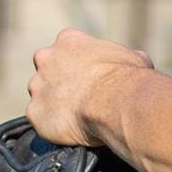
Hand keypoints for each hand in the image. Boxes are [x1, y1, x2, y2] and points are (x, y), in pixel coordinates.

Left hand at [26, 28, 150, 145]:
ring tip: (76, 118)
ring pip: (40, 96)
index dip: (78, 63)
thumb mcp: (134, 58)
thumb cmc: (128, 78)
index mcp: (69, 40)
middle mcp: (46, 58)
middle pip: (47, 70)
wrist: (116, 102)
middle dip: (59, 82)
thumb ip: (123, 58)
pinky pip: (40, 120)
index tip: (89, 76)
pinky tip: (69, 131)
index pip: (66, 47)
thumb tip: (136, 62)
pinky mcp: (34, 113)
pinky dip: (52, 127)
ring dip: (54, 105)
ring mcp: (37, 86)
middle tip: (79, 98)